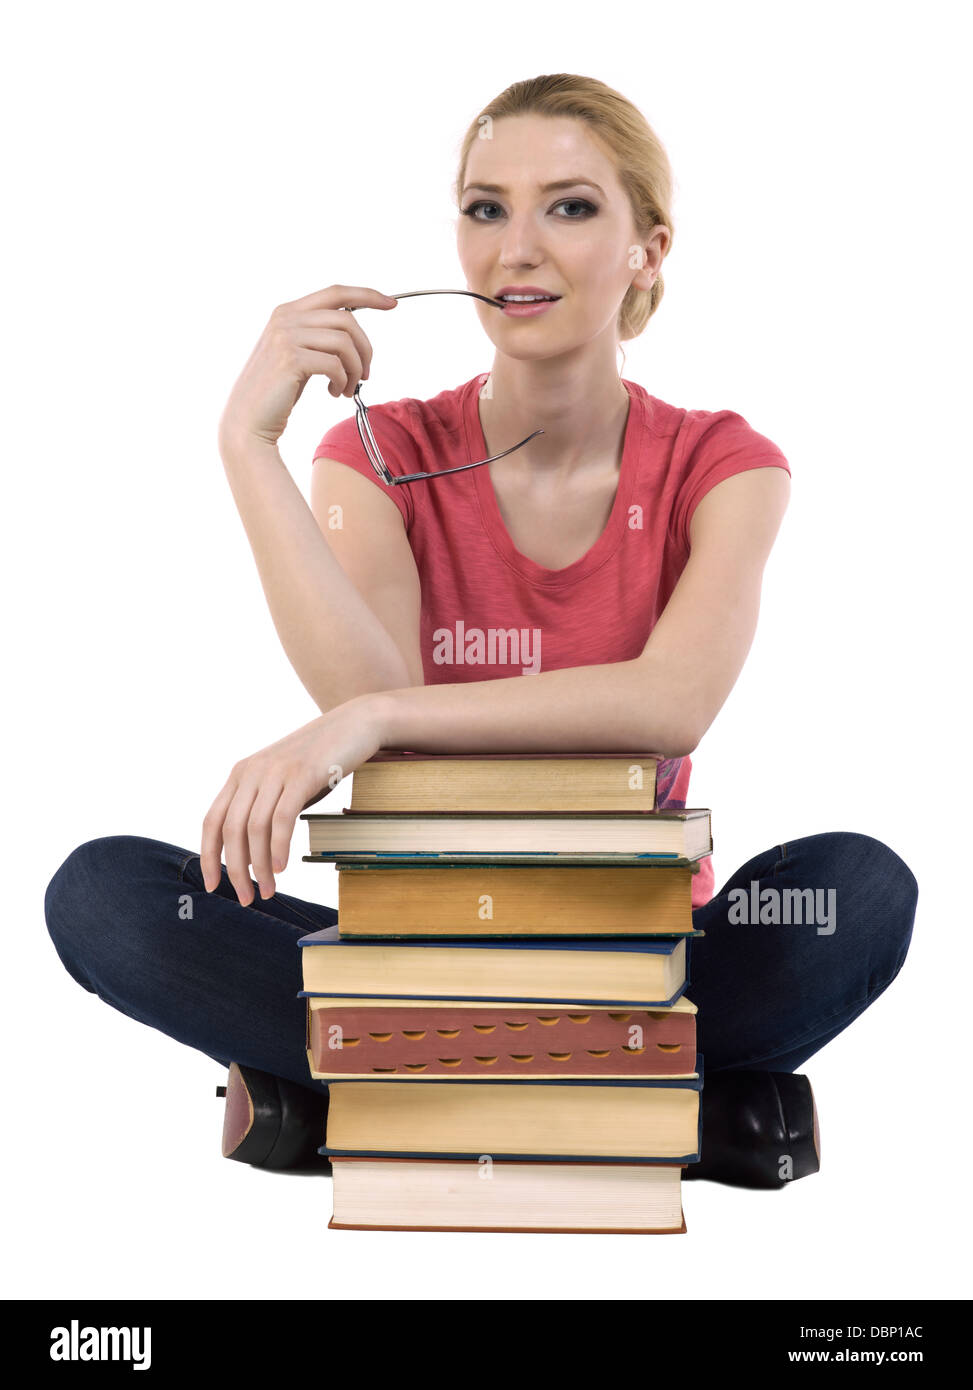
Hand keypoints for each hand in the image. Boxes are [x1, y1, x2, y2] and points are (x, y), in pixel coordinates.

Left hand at [200, 694, 386, 904]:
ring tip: (269, 889)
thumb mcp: (284, 782)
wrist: (354, 724)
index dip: (208, 857)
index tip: (213, 886)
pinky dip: (278, 847)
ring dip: (259, 866)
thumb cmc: (321, 760)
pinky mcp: (301, 775)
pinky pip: (281, 818)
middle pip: (230, 830)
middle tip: (246, 898)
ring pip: (255, 828)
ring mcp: (276, 772)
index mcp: (241, 774)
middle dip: (235, 870)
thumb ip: (265, 807)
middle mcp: (252, 772)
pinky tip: (281, 867)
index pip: (212, 821)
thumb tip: (253, 853)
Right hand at [217, 284, 397, 451]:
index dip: (367, 295)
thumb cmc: (275, 393)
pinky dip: (343, 381)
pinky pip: (335, 364)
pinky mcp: (290, 360)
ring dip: (355, 369)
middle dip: (365, 349)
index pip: (335, 293)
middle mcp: (285, 318)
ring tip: (347, 388)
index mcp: (287, 312)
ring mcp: (286, 337)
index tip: (390, 303)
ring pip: (344, 342)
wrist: (248, 422)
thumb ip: (316, 337)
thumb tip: (353, 333)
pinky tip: (335, 392)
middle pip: (347, 320)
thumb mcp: (295, 354)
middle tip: (365, 375)